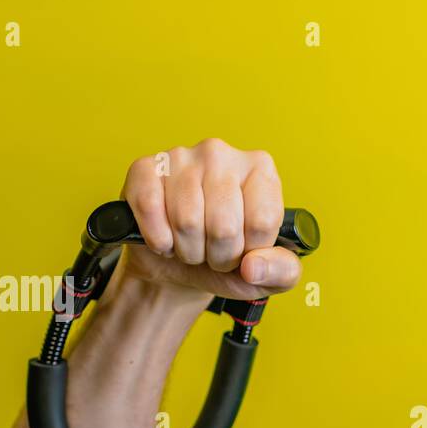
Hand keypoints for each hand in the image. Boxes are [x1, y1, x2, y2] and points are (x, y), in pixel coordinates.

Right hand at [115, 138, 302, 301]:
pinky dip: (157, 238)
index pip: (262, 220)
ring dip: (188, 250)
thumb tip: (253, 266)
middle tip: (214, 251)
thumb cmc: (229, 262)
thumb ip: (282, 271)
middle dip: (218, 255)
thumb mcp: (268, 273)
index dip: (250, 250)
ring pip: (187, 221)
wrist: (180, 267)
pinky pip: (149, 208)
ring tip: (192, 244)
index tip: (245, 250)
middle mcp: (222, 154)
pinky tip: (165, 237)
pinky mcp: (144, 169)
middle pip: (224, 225)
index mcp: (261, 170)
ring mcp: (181, 157)